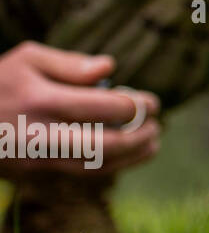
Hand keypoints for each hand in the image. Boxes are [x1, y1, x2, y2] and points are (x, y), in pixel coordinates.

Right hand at [0, 41, 161, 178]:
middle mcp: (40, 134)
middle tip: (157, 125)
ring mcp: (36, 159)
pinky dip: (110, 167)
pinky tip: (127, 156)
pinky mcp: (32, 174)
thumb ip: (70, 63)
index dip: (138, 106)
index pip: (106, 108)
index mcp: (42, 100)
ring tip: (153, 143)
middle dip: (140, 136)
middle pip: (106, 145)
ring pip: (95, 167)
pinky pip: (80, 174)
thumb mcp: (26, 58)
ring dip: (131, 158)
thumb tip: (109, 68)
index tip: (152, 102)